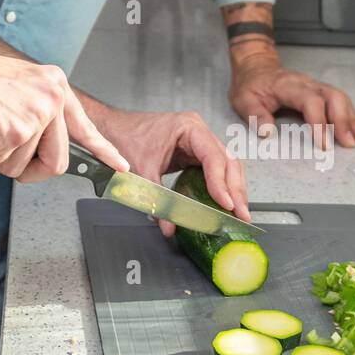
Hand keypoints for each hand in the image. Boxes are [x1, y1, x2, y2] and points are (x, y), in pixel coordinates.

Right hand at [0, 45, 129, 183]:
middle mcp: (52, 100)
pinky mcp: (16, 133)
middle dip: (29, 170)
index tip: (120, 166)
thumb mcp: (20, 88)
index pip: (84, 126)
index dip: (103, 150)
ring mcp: (36, 117)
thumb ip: (37, 116)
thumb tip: (45, 153)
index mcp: (55, 86)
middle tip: (3, 157)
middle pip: (56, 162)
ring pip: (21, 167)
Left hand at [90, 106, 250, 237]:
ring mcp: (199, 141)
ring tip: (239, 214)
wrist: (113, 128)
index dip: (222, 183)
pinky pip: (215, 169)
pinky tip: (226, 204)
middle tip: (241, 215)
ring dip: (234, 190)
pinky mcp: (195, 152)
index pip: (213, 157)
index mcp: (189, 127)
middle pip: (227, 161)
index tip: (226, 205)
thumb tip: (169, 227)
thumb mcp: (142, 170)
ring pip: (227, 166)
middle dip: (235, 190)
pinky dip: (222, 187)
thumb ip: (157, 200)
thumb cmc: (126, 138)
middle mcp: (199, 131)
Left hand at [229, 56, 354, 147]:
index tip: (324, 144)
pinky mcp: (321, 93)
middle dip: (343, 121)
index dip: (319, 122)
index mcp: (288, 86)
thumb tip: (267, 133)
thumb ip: (255, 115)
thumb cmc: (249, 85)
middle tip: (349, 144)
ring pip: (341, 99)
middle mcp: (307, 84)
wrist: (255, 67)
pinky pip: (343, 102)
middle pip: (333, 96)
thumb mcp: (242, 100)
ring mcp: (316, 87)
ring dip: (353, 120)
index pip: (310, 101)